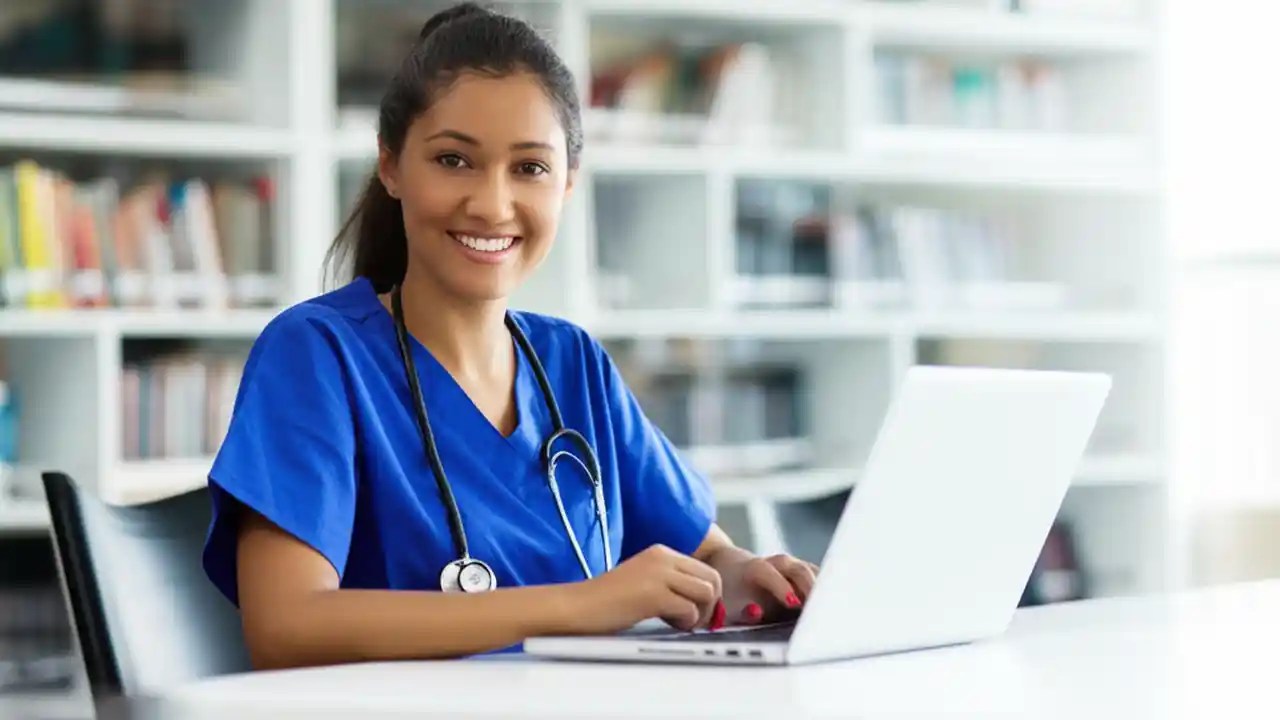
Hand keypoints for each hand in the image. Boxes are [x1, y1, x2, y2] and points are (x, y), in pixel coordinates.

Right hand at [563, 544, 723, 634]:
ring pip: (706, 592)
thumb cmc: (607, 602)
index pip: (705, 570)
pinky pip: (689, 609)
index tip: (695, 612)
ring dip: (698, 614)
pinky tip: (665, 623)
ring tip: (676, 622)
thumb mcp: (644, 582)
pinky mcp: (653, 594)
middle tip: (690, 620)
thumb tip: (703, 602)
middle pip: (713, 578)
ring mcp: (658, 573)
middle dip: (709, 604)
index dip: (707, 595)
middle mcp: (662, 557)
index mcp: (661, 553)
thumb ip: (670, 584)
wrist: (577, 606)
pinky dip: (684, 623)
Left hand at [706, 548, 818, 625]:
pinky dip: (824, 590)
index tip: (792, 602)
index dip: (780, 586)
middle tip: (819, 608)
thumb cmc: (729, 590)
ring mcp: (791, 566)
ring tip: (829, 610)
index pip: (767, 571)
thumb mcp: (727, 604)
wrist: (729, 566)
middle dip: (809, 587)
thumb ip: (741, 612)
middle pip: (797, 568)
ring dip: (821, 589)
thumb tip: (756, 614)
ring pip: (811, 572)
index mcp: (754, 567)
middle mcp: (775, 563)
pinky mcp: (801, 574)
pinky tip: (830, 607)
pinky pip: (817, 578)